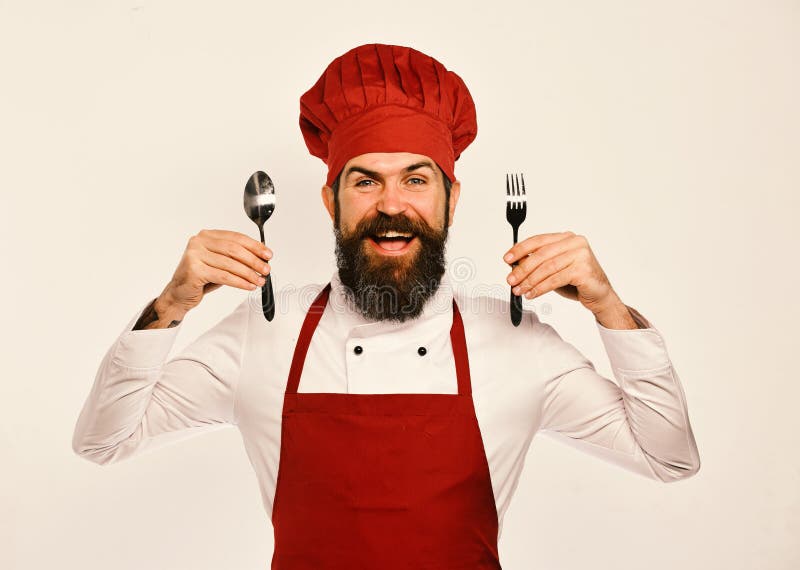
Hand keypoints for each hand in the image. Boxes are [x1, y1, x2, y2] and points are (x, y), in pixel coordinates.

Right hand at [159, 229, 272, 314]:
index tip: (268, 254)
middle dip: (254, 260)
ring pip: (230, 264)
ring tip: (260, 281)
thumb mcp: (221, 263)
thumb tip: (262, 257)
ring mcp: (194, 254)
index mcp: (207, 235)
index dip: (254, 246)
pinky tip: (249, 286)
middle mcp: (199, 241)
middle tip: (266, 269)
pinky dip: (240, 282)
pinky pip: (223, 276)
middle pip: (234, 249)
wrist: (180, 293)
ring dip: (249, 273)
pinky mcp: (194, 269)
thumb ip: (237, 257)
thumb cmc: (202, 277)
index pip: (236, 237)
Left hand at [503, 231, 617, 314]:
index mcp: (566, 237)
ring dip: (530, 281)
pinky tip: (532, 293)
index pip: (538, 240)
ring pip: (547, 267)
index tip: (507, 259)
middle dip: (522, 269)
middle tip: (511, 279)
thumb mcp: (553, 269)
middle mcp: (575, 242)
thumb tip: (514, 265)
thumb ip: (538, 264)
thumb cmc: (577, 281)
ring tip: (519, 290)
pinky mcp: (583, 269)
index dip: (520, 249)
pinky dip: (540, 288)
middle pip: (541, 254)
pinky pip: (555, 279)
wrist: (600, 295)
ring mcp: (581, 255)